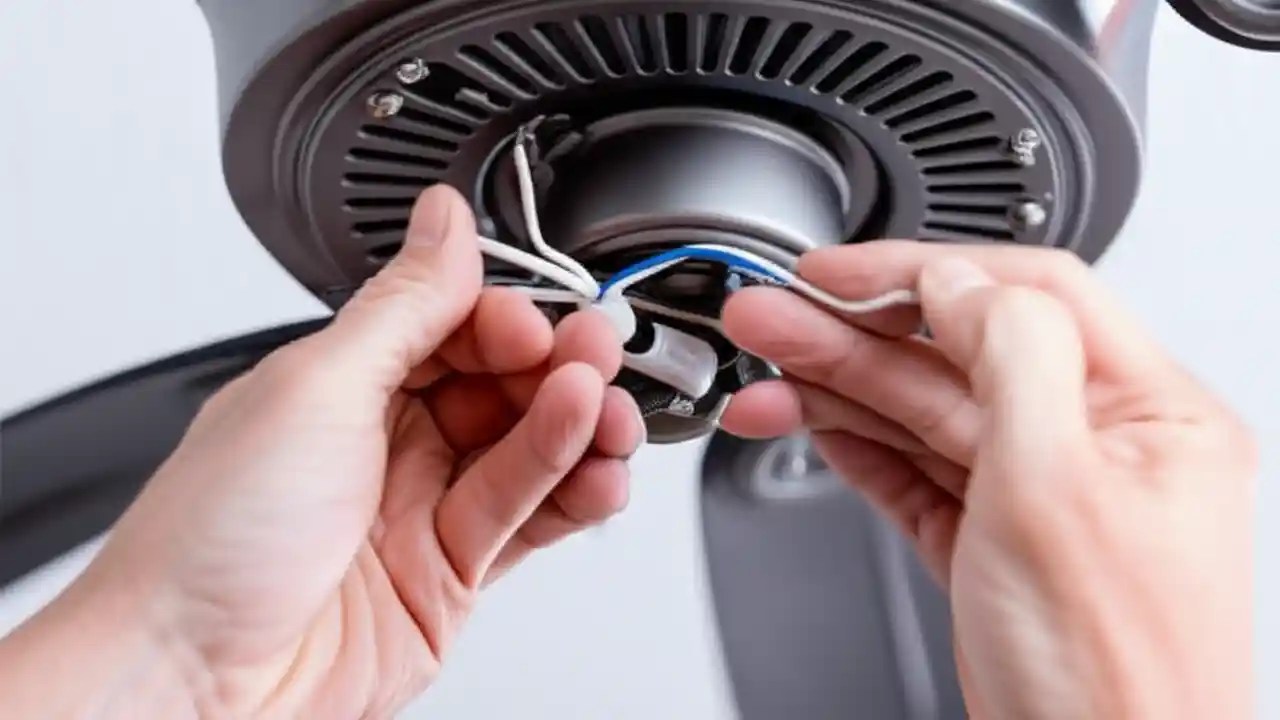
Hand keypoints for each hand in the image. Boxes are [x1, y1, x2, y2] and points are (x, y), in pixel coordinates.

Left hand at [0, 187, 642, 717]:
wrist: (191, 680)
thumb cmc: (211, 540)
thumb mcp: (317, 387)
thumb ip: (404, 304)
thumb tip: (444, 216)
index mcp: (345, 380)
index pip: (454, 326)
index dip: (507, 321)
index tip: (539, 325)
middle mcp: (386, 439)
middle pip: (502, 385)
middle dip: (559, 368)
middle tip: (595, 358)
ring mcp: (421, 508)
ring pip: (527, 451)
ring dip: (579, 428)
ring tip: (607, 417)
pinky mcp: (451, 574)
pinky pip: (532, 520)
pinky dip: (577, 495)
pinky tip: (602, 476)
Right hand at [720, 242, 1255, 718]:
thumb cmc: (1113, 680)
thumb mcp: (1057, 489)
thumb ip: (1012, 358)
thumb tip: (959, 283)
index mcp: (1152, 415)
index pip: (1029, 296)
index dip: (925, 271)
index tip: (839, 272)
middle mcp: (1100, 448)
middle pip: (959, 356)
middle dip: (854, 332)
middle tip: (770, 314)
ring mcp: (1040, 499)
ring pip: (925, 416)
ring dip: (838, 387)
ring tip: (765, 367)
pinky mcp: (991, 547)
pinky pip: (915, 476)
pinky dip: (858, 448)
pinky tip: (810, 423)